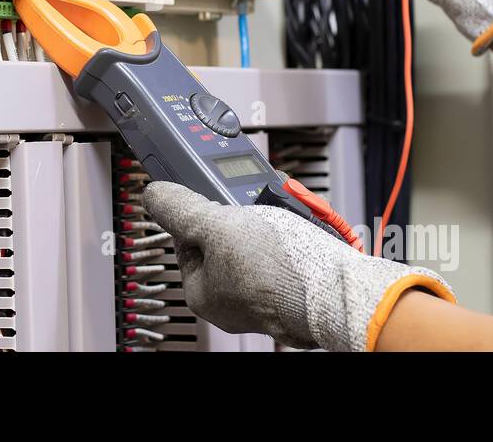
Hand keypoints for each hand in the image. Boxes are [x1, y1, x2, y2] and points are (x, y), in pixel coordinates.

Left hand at [143, 181, 454, 351]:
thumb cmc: (276, 271)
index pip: (186, 241)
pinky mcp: (297, 286)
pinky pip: (288, 248)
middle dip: (241, 210)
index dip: (197, 210)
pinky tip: (301, 222)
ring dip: (270, 215)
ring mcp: (266, 295)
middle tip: (252, 198)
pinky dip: (294, 230)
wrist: (337, 289)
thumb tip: (155, 194)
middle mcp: (232, 300)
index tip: (208, 191)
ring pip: (259, 239)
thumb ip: (181, 209)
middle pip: (225, 238)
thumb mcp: (215, 225)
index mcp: (202, 292)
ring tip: (281, 207)